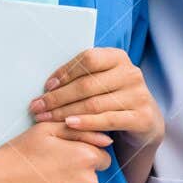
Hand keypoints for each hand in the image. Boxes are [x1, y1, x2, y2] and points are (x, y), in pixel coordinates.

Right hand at [0, 121, 112, 182]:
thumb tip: (107, 140)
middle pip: (92, 179)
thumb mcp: (47, 130)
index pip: (101, 159)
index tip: (64, 162)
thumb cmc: (17, 156)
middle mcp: (87, 181)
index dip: (83, 159)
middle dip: (77, 177)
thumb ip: (81, 131)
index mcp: (85, 157)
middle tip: (51, 176)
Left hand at [29, 47, 163, 146]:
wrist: (146, 122)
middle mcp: (131, 74)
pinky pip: (108, 120)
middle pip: (87, 84)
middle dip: (58, 97)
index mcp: (119, 58)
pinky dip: (86, 122)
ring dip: (65, 112)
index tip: (46, 86)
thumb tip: (49, 85)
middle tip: (37, 107)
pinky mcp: (141, 117)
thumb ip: (82, 77)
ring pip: (94, 103)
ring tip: (45, 119)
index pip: (88, 59)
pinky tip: (69, 124)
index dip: (65, 72)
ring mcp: (138, 95)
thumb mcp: (102, 81)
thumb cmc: (114, 99)